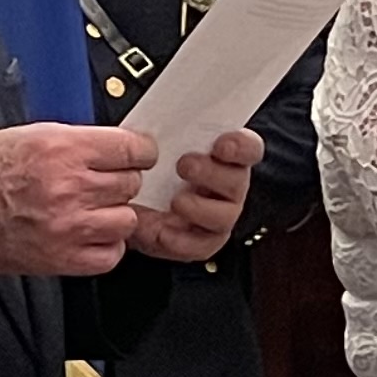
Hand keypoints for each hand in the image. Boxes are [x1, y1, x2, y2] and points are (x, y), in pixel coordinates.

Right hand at [0, 121, 148, 274]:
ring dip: (114, 214)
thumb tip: (118, 149)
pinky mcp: (66, 258)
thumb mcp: (35, 135)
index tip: (137, 156)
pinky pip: (112, 254)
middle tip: (97, 183)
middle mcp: (70, 188)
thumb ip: (81, 142)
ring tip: (90, 209)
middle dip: (118, 182)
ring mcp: (71, 226)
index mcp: (63, 150)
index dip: (139, 152)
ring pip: (127, 219)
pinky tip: (87, 234)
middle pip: (131, 184)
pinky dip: (105, 245)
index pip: (132, 150)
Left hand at [131, 127, 263, 263]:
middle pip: (237, 181)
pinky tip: (162, 230)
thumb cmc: (149, 170)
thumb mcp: (153, 146)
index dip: (241, 146)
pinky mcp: (202, 243)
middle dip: (212, 173)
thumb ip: (161, 135)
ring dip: (200, 208)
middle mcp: (228, 186)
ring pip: (224, 216)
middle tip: (184, 165)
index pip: (248, 148)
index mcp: (224, 156)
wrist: (129, 207)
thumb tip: (150, 131)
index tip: (222, 145)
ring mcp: (219, 217)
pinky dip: (181, 240)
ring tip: (175, 202)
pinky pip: (200, 246)